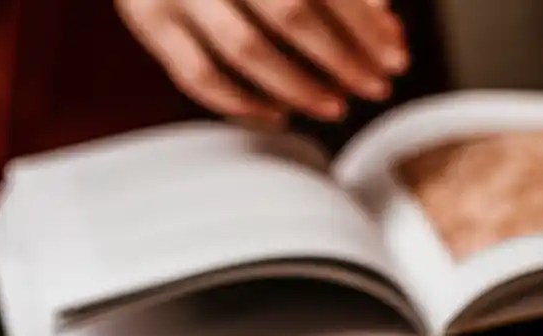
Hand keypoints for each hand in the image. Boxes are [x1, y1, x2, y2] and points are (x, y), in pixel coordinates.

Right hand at [116, 0, 408, 123]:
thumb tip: (386, 20)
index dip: (365, 23)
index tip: (396, 58)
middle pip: (290, 14)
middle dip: (342, 58)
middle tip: (376, 88)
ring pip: (245, 50)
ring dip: (298, 86)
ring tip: (336, 106)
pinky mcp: (147, 20)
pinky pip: (198, 76)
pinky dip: (242, 103)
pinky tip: (279, 113)